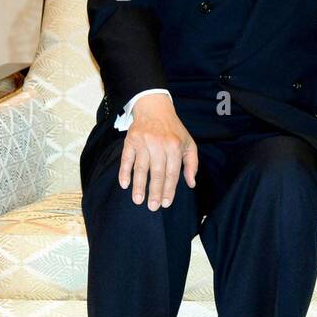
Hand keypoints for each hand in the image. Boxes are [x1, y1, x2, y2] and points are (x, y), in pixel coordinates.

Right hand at [119, 94, 197, 210]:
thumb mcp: (189, 143)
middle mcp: (159, 144)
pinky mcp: (130, 140)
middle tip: (152, 207)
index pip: (172, 173)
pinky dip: (124, 172)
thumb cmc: (174, 130)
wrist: (154, 108)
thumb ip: (192, 164)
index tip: (165, 203)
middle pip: (157, 172)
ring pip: (141, 168)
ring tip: (138, 201)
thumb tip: (191, 183)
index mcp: (175, 146)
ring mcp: (143, 142)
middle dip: (154, 191)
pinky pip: (126, 159)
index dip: (169, 189)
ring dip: (139, 186)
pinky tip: (124, 185)